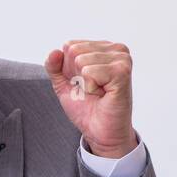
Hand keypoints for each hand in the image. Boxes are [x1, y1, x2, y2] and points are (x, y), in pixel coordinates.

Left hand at [44, 40, 138, 158]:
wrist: (99, 132)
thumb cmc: (87, 107)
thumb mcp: (63, 84)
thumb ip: (54, 66)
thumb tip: (54, 51)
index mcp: (102, 47)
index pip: (69, 45)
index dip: (69, 69)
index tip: (84, 83)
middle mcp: (115, 49)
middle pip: (74, 50)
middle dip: (76, 75)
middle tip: (92, 89)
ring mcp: (121, 59)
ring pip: (80, 60)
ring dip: (84, 83)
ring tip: (98, 92)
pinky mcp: (122, 72)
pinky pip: (89, 72)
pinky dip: (90, 87)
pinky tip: (103, 94)